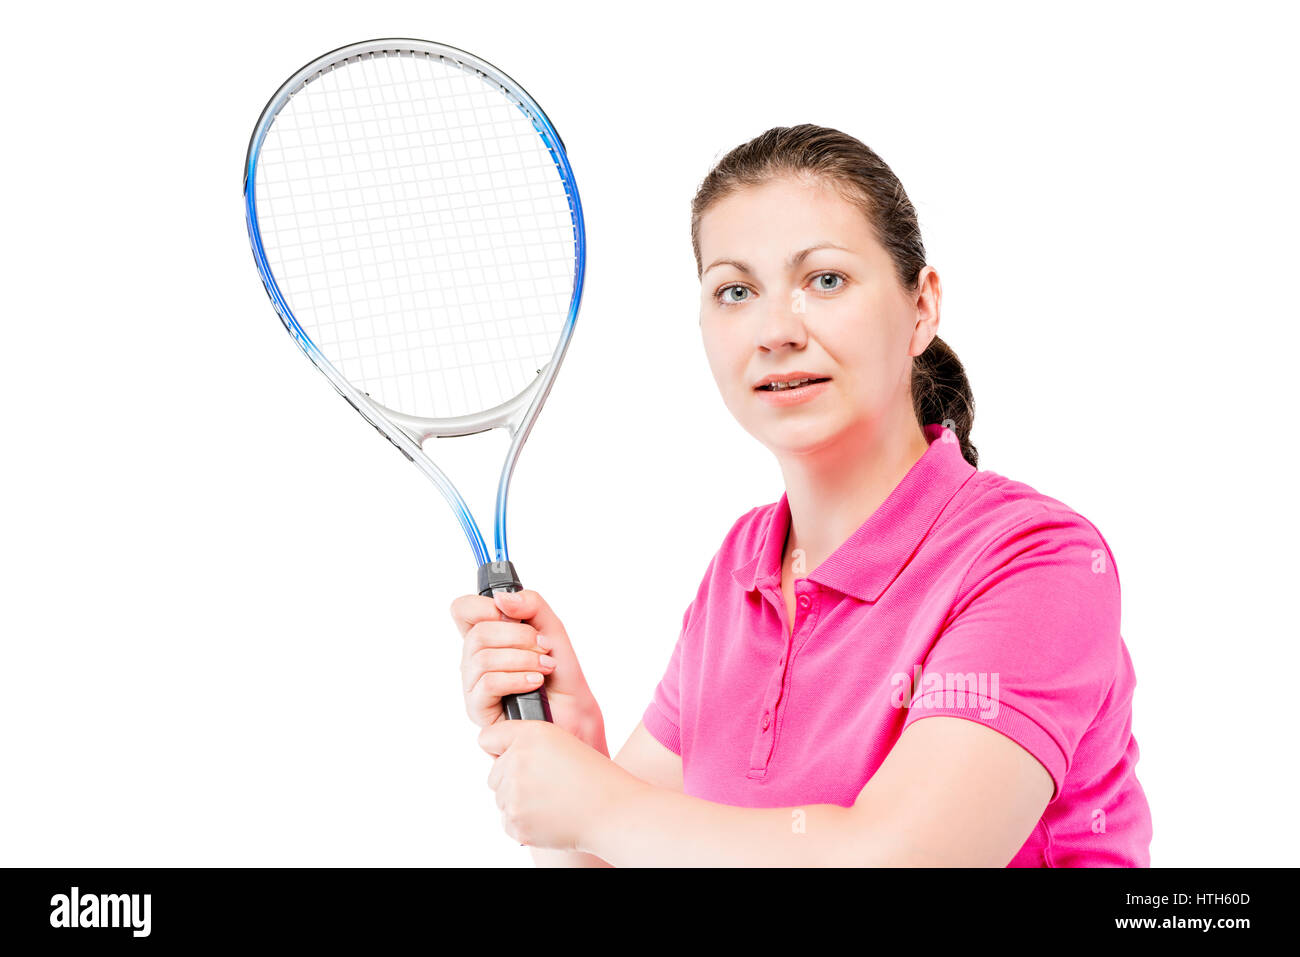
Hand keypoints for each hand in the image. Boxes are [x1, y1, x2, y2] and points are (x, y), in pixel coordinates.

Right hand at [449, 589, 605, 750]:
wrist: (575, 710)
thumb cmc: (561, 673)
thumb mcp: (552, 627)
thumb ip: (530, 604)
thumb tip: (501, 599)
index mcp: (487, 636)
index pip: (463, 610)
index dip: (482, 607)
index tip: (509, 614)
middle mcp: (475, 659)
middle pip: (477, 633)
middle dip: (519, 637)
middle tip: (543, 648)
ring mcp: (474, 685)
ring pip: (482, 659)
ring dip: (523, 660)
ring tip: (545, 668)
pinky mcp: (479, 709)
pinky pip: (487, 684)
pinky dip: (517, 679)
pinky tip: (535, 683)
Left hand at [479, 719, 644, 851]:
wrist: (611, 811)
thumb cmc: (592, 776)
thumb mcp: (562, 742)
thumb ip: (526, 743)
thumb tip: (500, 759)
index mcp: (529, 735)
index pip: (488, 738)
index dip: (499, 747)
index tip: (510, 755)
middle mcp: (516, 761)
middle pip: (494, 773)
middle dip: (512, 779)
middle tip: (546, 785)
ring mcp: (513, 794)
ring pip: (501, 798)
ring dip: (519, 801)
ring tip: (552, 800)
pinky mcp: (515, 822)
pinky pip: (508, 821)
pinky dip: (524, 822)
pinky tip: (549, 816)